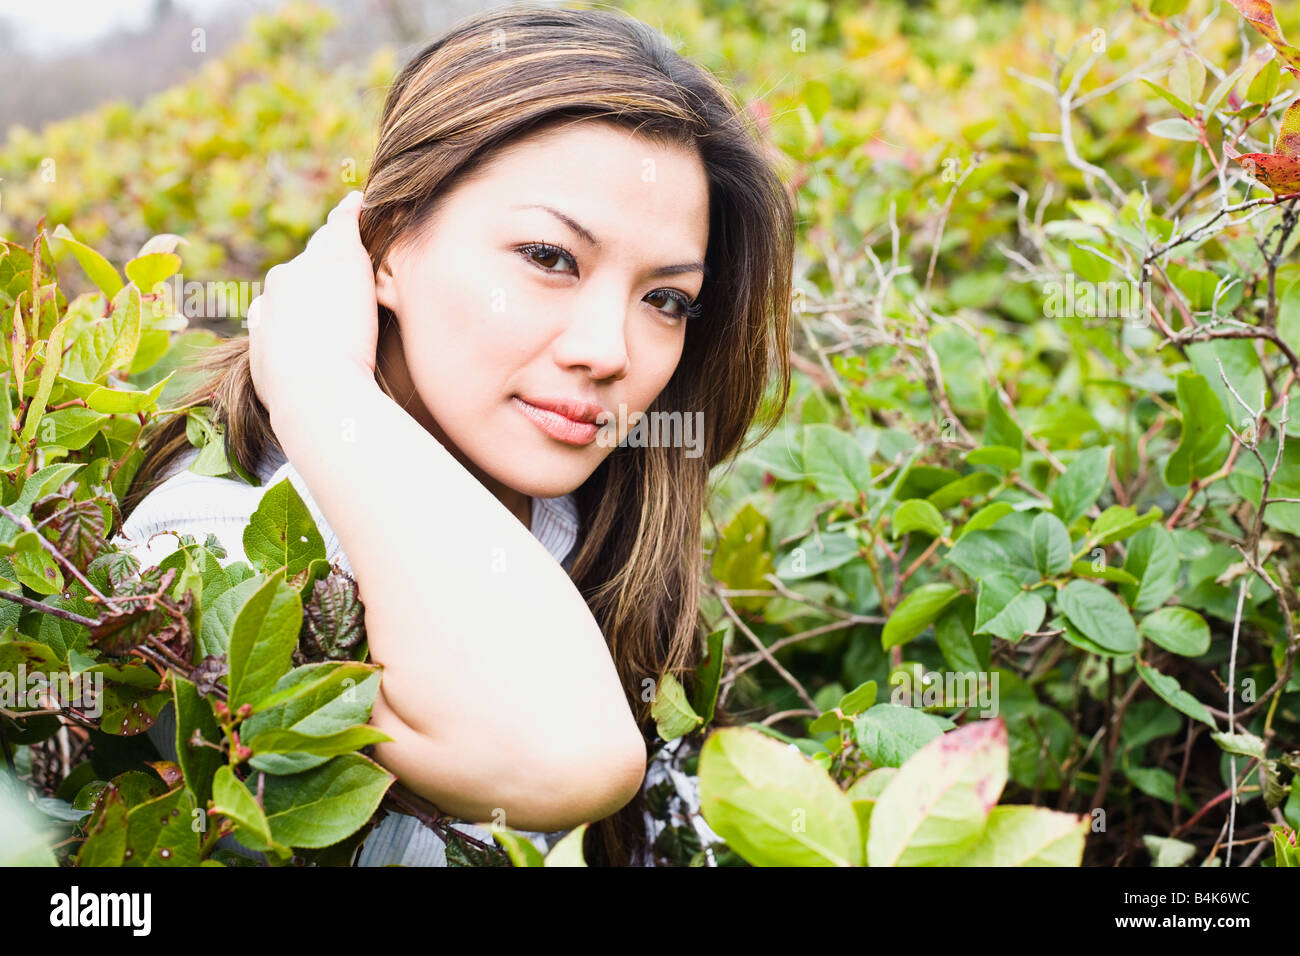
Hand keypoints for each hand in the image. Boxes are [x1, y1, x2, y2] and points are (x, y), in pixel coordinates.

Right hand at [247, 191, 378, 418]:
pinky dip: (350, 212)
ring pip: (328, 248)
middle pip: (308, 266)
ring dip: (339, 246)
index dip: (309, 300)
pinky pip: (344, 224)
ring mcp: (310, 265)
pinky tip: (361, 201)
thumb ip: (270, 354)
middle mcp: (283, 280)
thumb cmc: (297, 394)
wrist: (315, 385)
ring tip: (355, 236)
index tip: (321, 308)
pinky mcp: (339, 255)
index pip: (290, 292)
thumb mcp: (271, 378)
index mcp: (268, 308)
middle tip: (349, 286)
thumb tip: (267, 343)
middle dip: (324, 274)